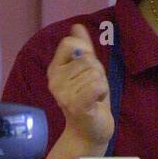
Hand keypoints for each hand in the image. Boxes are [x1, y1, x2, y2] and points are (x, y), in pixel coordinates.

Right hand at [46, 23, 113, 151]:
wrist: (89, 132)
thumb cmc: (89, 99)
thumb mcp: (86, 70)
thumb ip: (82, 48)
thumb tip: (77, 26)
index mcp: (54, 70)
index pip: (68, 44)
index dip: (84, 50)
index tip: (87, 66)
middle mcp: (54, 81)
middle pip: (87, 59)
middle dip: (97, 72)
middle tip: (91, 88)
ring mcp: (64, 94)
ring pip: (95, 73)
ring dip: (101, 84)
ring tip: (93, 96)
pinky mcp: (76, 106)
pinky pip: (98, 84)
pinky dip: (103, 91)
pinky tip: (96, 101)